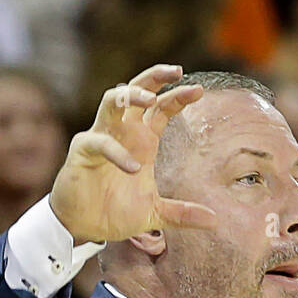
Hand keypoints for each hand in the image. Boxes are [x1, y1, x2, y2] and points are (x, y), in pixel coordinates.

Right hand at [49, 64, 217, 245]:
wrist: (84, 227)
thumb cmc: (115, 212)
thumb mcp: (155, 213)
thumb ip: (182, 213)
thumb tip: (214, 220)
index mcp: (142, 140)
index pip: (161, 108)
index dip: (178, 96)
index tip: (199, 91)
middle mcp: (122, 132)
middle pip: (137, 90)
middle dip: (155, 77)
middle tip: (176, 70)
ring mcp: (101, 137)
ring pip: (113, 100)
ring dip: (131, 94)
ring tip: (151, 99)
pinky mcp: (83, 150)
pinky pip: (100, 142)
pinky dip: (117, 152)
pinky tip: (134, 167)